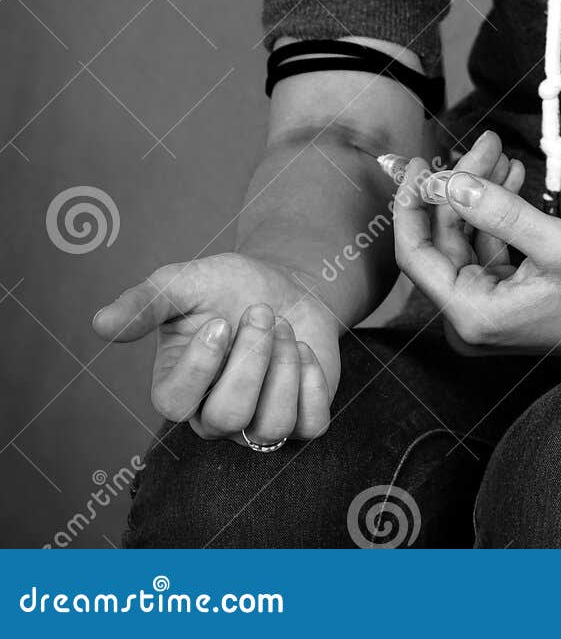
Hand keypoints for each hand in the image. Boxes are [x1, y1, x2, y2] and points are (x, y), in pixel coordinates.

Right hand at [91, 252, 340, 444]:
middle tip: (260, 311)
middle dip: (251, 356)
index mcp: (177, 386)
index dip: (201, 364)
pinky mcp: (301, 419)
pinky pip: (311, 426)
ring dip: (283, 365)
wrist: (283, 283)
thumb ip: (143, 303)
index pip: (174, 403)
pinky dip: (312, 383)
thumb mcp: (183, 283)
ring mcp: (258, 422)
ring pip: (272, 425)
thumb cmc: (226, 287)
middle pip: (228, 416)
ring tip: (282, 326)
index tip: (221, 320)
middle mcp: (213, 414)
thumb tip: (99, 323)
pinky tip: (302, 349)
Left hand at [393, 157, 560, 355]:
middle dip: (460, 186)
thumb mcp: (555, 242)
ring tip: (502, 154)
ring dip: (480, 193)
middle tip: (487, 142)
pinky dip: (495, 212)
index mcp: (472, 314)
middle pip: (444, 238)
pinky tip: (512, 178)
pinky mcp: (504, 298)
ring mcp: (487, 309)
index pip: (416, 253)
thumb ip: (498, 210)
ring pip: (466, 237)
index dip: (411, 203)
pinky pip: (487, 247)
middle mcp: (470, 318)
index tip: (418, 161)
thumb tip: (448, 181)